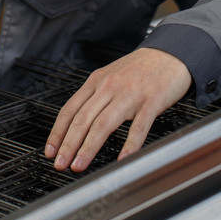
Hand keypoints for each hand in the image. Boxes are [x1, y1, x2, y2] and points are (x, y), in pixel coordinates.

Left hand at [45, 47, 191, 171]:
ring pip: (103, 124)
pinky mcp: (151, 102)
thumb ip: (95, 97)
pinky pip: (138, 127)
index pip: (70, 110)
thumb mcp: (110, 77)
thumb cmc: (140, 70)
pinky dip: (129, 145)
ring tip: (79, 165)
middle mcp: (109, 87)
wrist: (170, 54)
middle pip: (82, 119)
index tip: (50, 151)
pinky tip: (122, 160)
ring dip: (88, 147)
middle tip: (60, 164)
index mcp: (96, 82)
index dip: (57, 132)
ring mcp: (130, 95)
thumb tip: (77, 124)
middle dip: (68, 144)